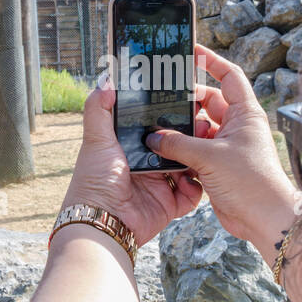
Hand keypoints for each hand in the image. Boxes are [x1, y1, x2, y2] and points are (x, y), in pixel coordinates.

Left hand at [61, 76, 204, 247]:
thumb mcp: (95, 140)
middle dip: (192, 136)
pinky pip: (191, 194)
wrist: (103, 221)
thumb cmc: (94, 181)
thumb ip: (98, 109)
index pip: (157, 126)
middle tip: (203, 125)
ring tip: (208, 147)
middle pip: (177, 145)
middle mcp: (147, 164)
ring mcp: (160, 184)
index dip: (170, 115)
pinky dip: (197, 187)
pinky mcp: (169, 205)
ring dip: (199, 159)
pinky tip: (198, 178)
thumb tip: (106, 80)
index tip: (186, 101)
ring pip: (189, 167)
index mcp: (132, 147)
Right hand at [146, 45, 298, 256]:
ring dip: (181, 130)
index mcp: (246, 113)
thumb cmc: (250, 183)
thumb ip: (178, 144)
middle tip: (164, 97)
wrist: (264, 219)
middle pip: (208, 102)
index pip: (229, 76)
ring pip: (199, 129)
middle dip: (187, 101)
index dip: (211, 61)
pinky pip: (195, 151)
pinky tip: (163, 151)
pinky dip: (181, 151)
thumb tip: (154, 137)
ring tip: (159, 127)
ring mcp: (227, 147)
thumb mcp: (210, 157)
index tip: (192, 51)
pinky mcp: (218, 166)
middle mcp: (237, 127)